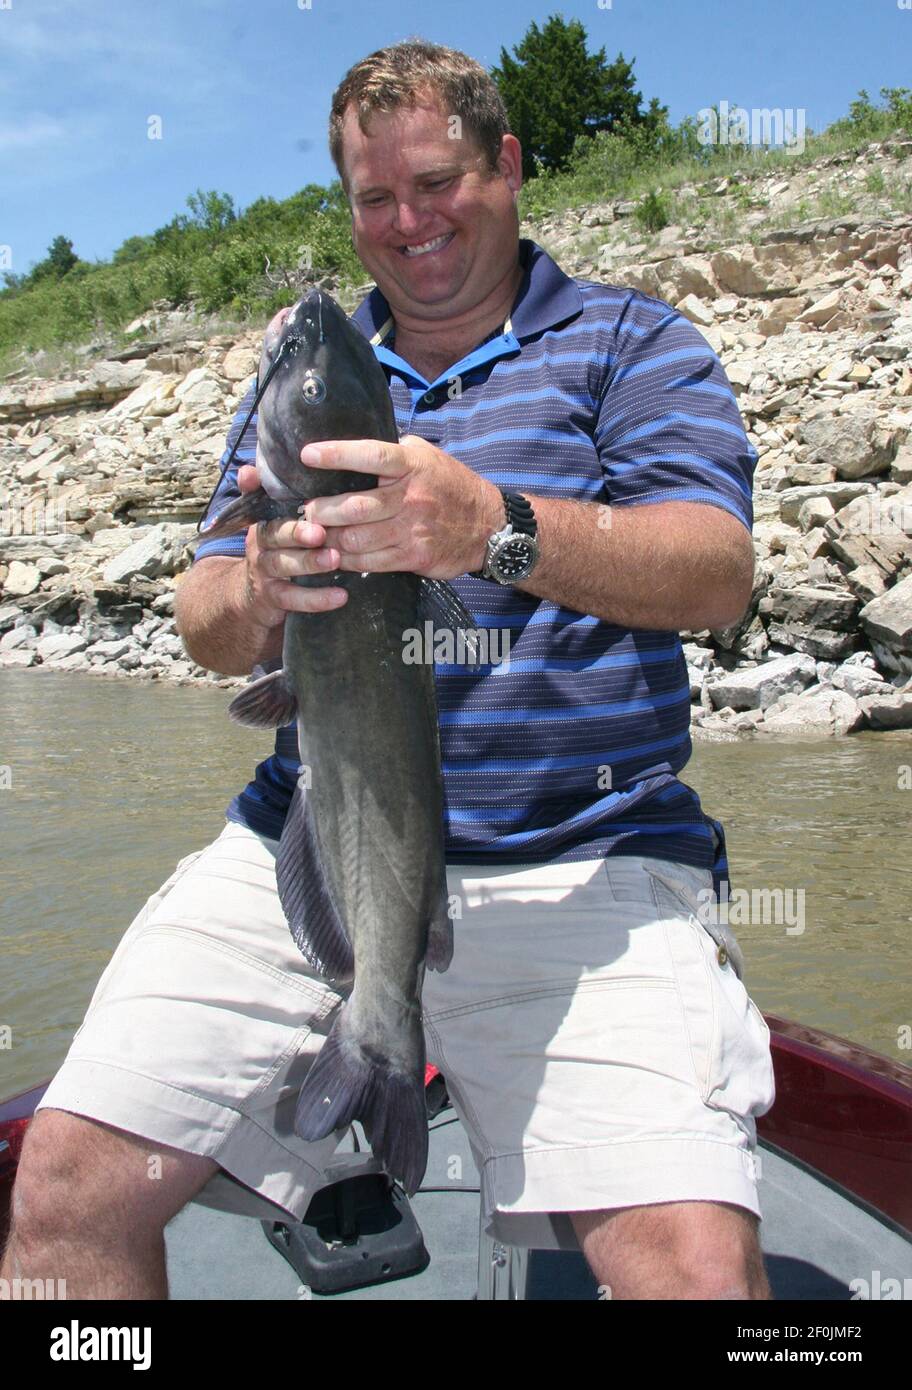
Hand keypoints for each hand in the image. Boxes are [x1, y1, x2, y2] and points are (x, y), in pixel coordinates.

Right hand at [236, 463, 349, 624]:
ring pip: (284, 565)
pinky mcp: (274, 598)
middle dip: (296, 532)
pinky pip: (293, 599)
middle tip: (320, 530)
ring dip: (309, 562)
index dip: (259, 491)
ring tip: (335, 560)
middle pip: (275, 534)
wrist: (251, 598)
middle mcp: (260, 544)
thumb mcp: (272, 520)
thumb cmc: (276, 551)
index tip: (261, 478)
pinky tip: (340, 596)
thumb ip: (271, 494)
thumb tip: (253, 467)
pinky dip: (316, 599)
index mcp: (264, 521)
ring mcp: (265, 571)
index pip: (261, 502)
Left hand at [298, 435, 502, 578]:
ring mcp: (412, 529)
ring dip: (330, 539)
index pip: (371, 455)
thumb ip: (395, 452)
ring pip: (357, 538)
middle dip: (322, 511)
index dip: (337, 454)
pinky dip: (347, 559)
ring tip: (316, 535)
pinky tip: (337, 554)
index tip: (308, 455)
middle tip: (307, 511)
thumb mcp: (428, 456)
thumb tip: (358, 447)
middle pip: (354, 507)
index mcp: (412, 465)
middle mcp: (411, 497)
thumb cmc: (451, 486)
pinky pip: (370, 561)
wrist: (488, 525)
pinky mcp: (413, 556)